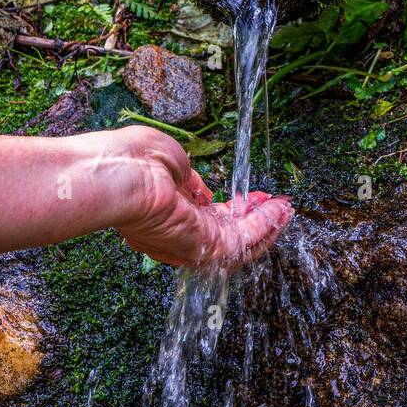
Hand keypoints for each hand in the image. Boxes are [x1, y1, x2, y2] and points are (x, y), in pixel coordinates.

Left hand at [114, 127, 293, 269]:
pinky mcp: (204, 246)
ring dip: (266, 225)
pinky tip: (280, 212)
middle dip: (256, 219)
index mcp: (167, 211)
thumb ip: (189, 180)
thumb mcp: (170, 163)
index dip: (234, 207)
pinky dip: (264, 226)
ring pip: (240, 240)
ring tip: (286, 210)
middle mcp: (179, 232)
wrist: (120, 173)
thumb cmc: (132, 160)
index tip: (253, 197)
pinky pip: (243, 240)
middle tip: (277, 207)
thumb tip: (202, 192)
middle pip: (228, 232)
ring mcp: (191, 242)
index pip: (207, 215)